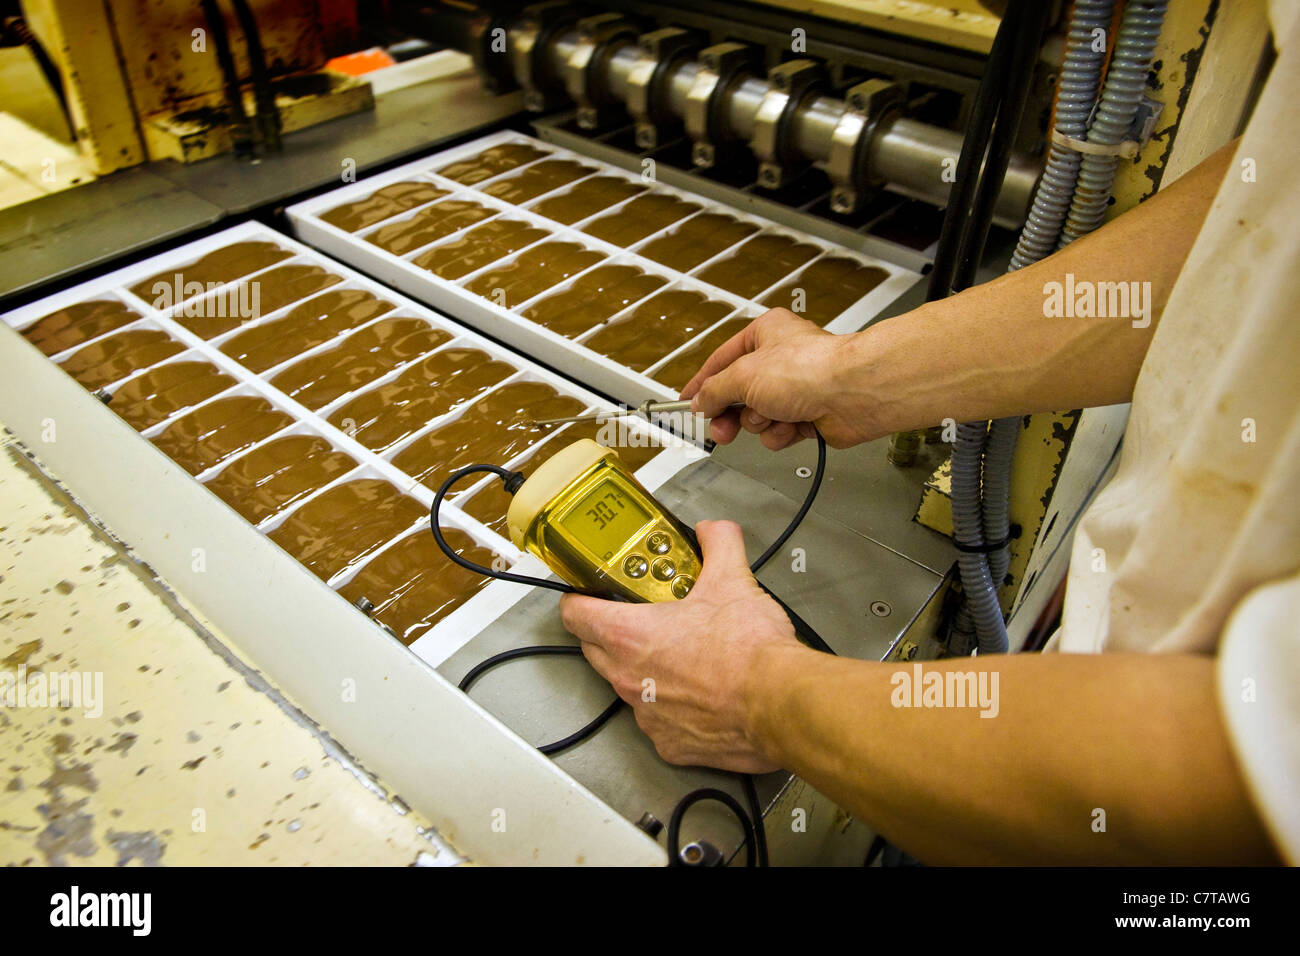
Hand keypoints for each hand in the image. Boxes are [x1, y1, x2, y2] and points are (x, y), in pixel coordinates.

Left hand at [559, 520, 804, 772]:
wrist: (779, 704)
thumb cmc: (749, 652)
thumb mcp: (732, 579)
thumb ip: (718, 544)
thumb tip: (713, 532)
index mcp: (630, 636)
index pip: (575, 615)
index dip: (578, 599)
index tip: (588, 593)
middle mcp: (629, 679)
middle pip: (595, 651)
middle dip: (610, 632)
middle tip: (641, 617)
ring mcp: (646, 715)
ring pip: (628, 687)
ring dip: (644, 670)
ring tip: (679, 653)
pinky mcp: (670, 744)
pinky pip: (658, 720)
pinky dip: (672, 706)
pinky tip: (700, 692)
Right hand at [681, 308, 868, 448]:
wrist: (853, 393)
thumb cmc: (810, 369)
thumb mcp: (743, 376)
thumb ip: (714, 391)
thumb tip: (701, 402)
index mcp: (764, 335)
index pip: (720, 362)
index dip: (701, 384)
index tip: (686, 403)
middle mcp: (779, 359)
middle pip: (738, 394)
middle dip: (731, 415)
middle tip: (721, 430)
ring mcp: (795, 389)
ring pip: (757, 417)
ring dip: (761, 423)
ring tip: (774, 416)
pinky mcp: (808, 415)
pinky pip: (778, 431)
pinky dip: (782, 433)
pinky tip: (794, 425)